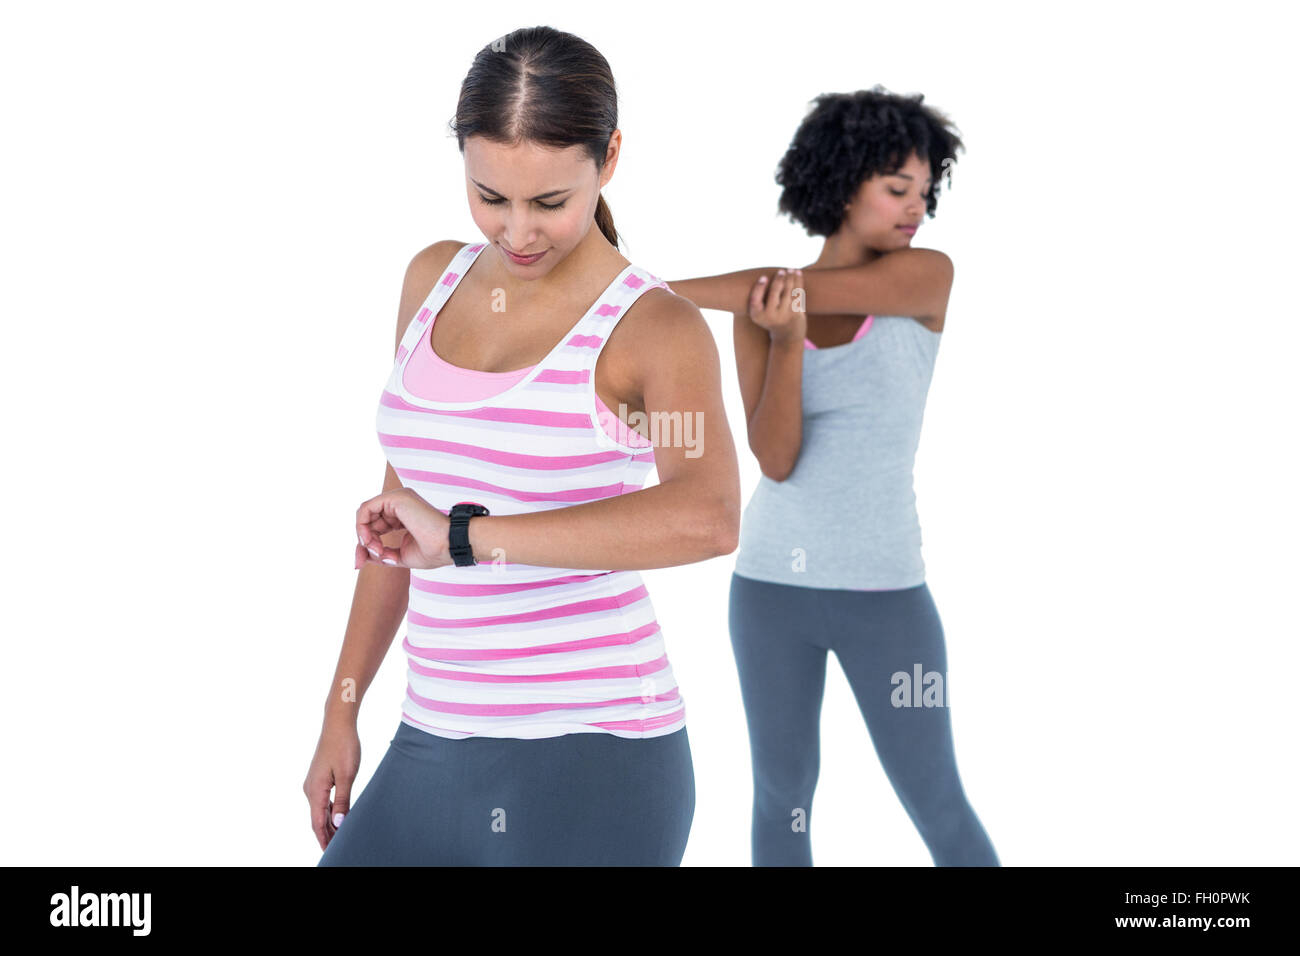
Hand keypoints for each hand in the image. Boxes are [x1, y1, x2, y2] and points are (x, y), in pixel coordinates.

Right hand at [304, 721, 360, 851]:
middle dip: (326, 835)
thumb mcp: (347, 776)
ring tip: (340, 837)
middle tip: (339, 848)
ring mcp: (313, 783)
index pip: (317, 823)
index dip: (323, 839)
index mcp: (315, 790)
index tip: (329, 852)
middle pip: (317, 819)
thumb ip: (342, 801)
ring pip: (320, 810)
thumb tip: (337, 823)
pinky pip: (323, 800)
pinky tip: (338, 817)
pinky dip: (329, 811)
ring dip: (328, 824)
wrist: (338, 724)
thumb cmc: (344, 746)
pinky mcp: (319, 778)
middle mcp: (310, 789)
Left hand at [354, 486, 449, 570]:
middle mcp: (400, 503)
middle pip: (368, 520)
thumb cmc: (432, 552)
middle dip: (364, 542)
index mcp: (403, 514)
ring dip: (364, 536)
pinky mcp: (396, 498)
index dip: (366, 544)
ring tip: (378, 550)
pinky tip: (370, 540)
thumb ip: (379, 555)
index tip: (362, 562)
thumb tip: (358, 560)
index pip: (375, 526)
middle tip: (376, 556)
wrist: (449, 546)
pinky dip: (362, 527)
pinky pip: (365, 509)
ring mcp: (398, 498)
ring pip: (365, 514)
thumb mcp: (398, 556)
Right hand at [748, 268, 806, 344]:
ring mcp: (784, 316)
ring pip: (788, 291)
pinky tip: (798, 273)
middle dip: (779, 279)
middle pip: (774, 293)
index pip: (755, 299)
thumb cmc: (771, 317)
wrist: (787, 335)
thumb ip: (760, 297)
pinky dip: (798, 282)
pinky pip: (797, 294)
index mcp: (757, 315)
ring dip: (790, 278)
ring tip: (790, 270)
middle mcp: (770, 316)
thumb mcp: (760, 311)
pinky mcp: (796, 313)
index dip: (759, 287)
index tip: (764, 277)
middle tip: (781, 271)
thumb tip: (763, 276)